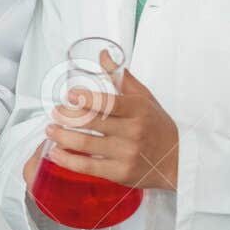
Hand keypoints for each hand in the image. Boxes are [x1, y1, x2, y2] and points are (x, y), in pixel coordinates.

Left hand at [42, 65, 178, 189]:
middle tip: (55, 112)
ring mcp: (126, 154)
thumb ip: (120, 78)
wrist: (178, 159)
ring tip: (51, 130)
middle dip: (67, 116)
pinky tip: (57, 153)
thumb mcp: (144, 98)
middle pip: (92, 122)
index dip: (87, 98)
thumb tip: (103, 55)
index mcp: (138, 110)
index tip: (70, 94)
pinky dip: (68, 160)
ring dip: (62, 137)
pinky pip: (88, 167)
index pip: (109, 103)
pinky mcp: (120, 173)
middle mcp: (133, 132)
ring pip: (86, 144)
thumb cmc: (158, 126)